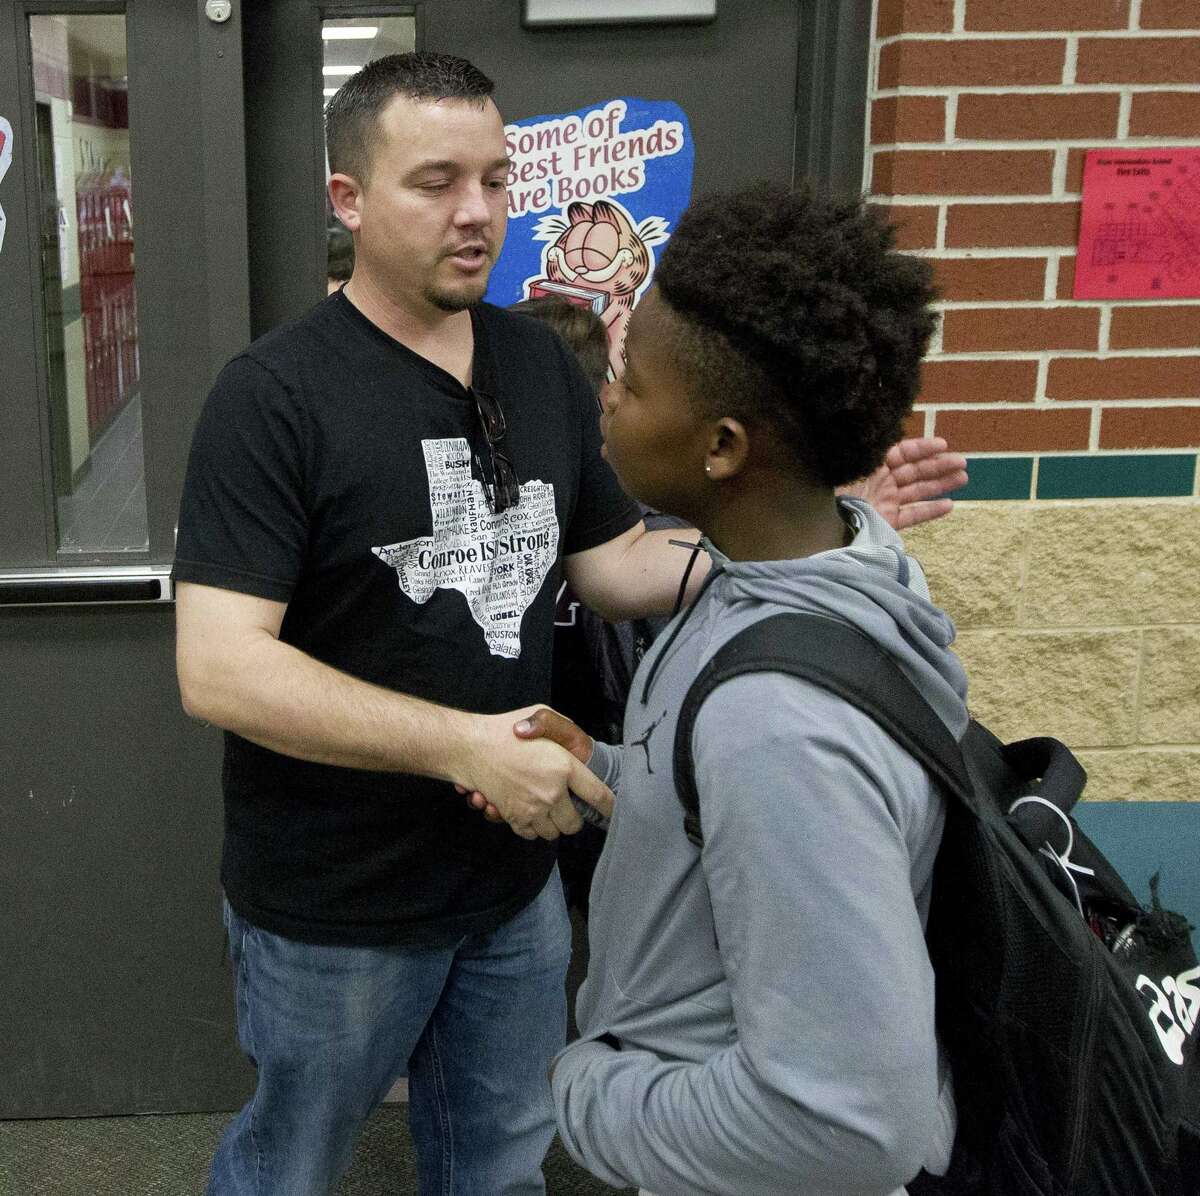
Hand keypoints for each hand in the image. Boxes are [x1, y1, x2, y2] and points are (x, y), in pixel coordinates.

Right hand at [457, 707, 611, 839]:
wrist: (468, 747)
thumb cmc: (504, 728)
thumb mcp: (540, 713)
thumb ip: (562, 727)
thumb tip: (571, 744)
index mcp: (564, 766)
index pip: (599, 795)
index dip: (610, 806)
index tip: (614, 811)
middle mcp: (552, 792)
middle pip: (575, 823)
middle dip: (574, 817)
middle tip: (567, 805)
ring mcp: (532, 809)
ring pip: (554, 833)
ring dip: (553, 824)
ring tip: (546, 808)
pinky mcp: (514, 818)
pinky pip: (532, 835)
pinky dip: (532, 828)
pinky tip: (528, 811)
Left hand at [840, 436, 967, 530]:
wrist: (828, 523)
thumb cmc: (838, 488)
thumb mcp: (854, 461)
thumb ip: (874, 448)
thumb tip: (889, 427)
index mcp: (872, 464)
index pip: (902, 452)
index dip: (923, 448)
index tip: (943, 445)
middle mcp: (880, 481)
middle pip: (914, 471)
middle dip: (939, 466)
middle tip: (962, 463)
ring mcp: (885, 502)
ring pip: (917, 491)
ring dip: (940, 485)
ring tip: (963, 478)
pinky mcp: (887, 522)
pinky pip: (912, 515)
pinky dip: (930, 511)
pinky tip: (949, 505)